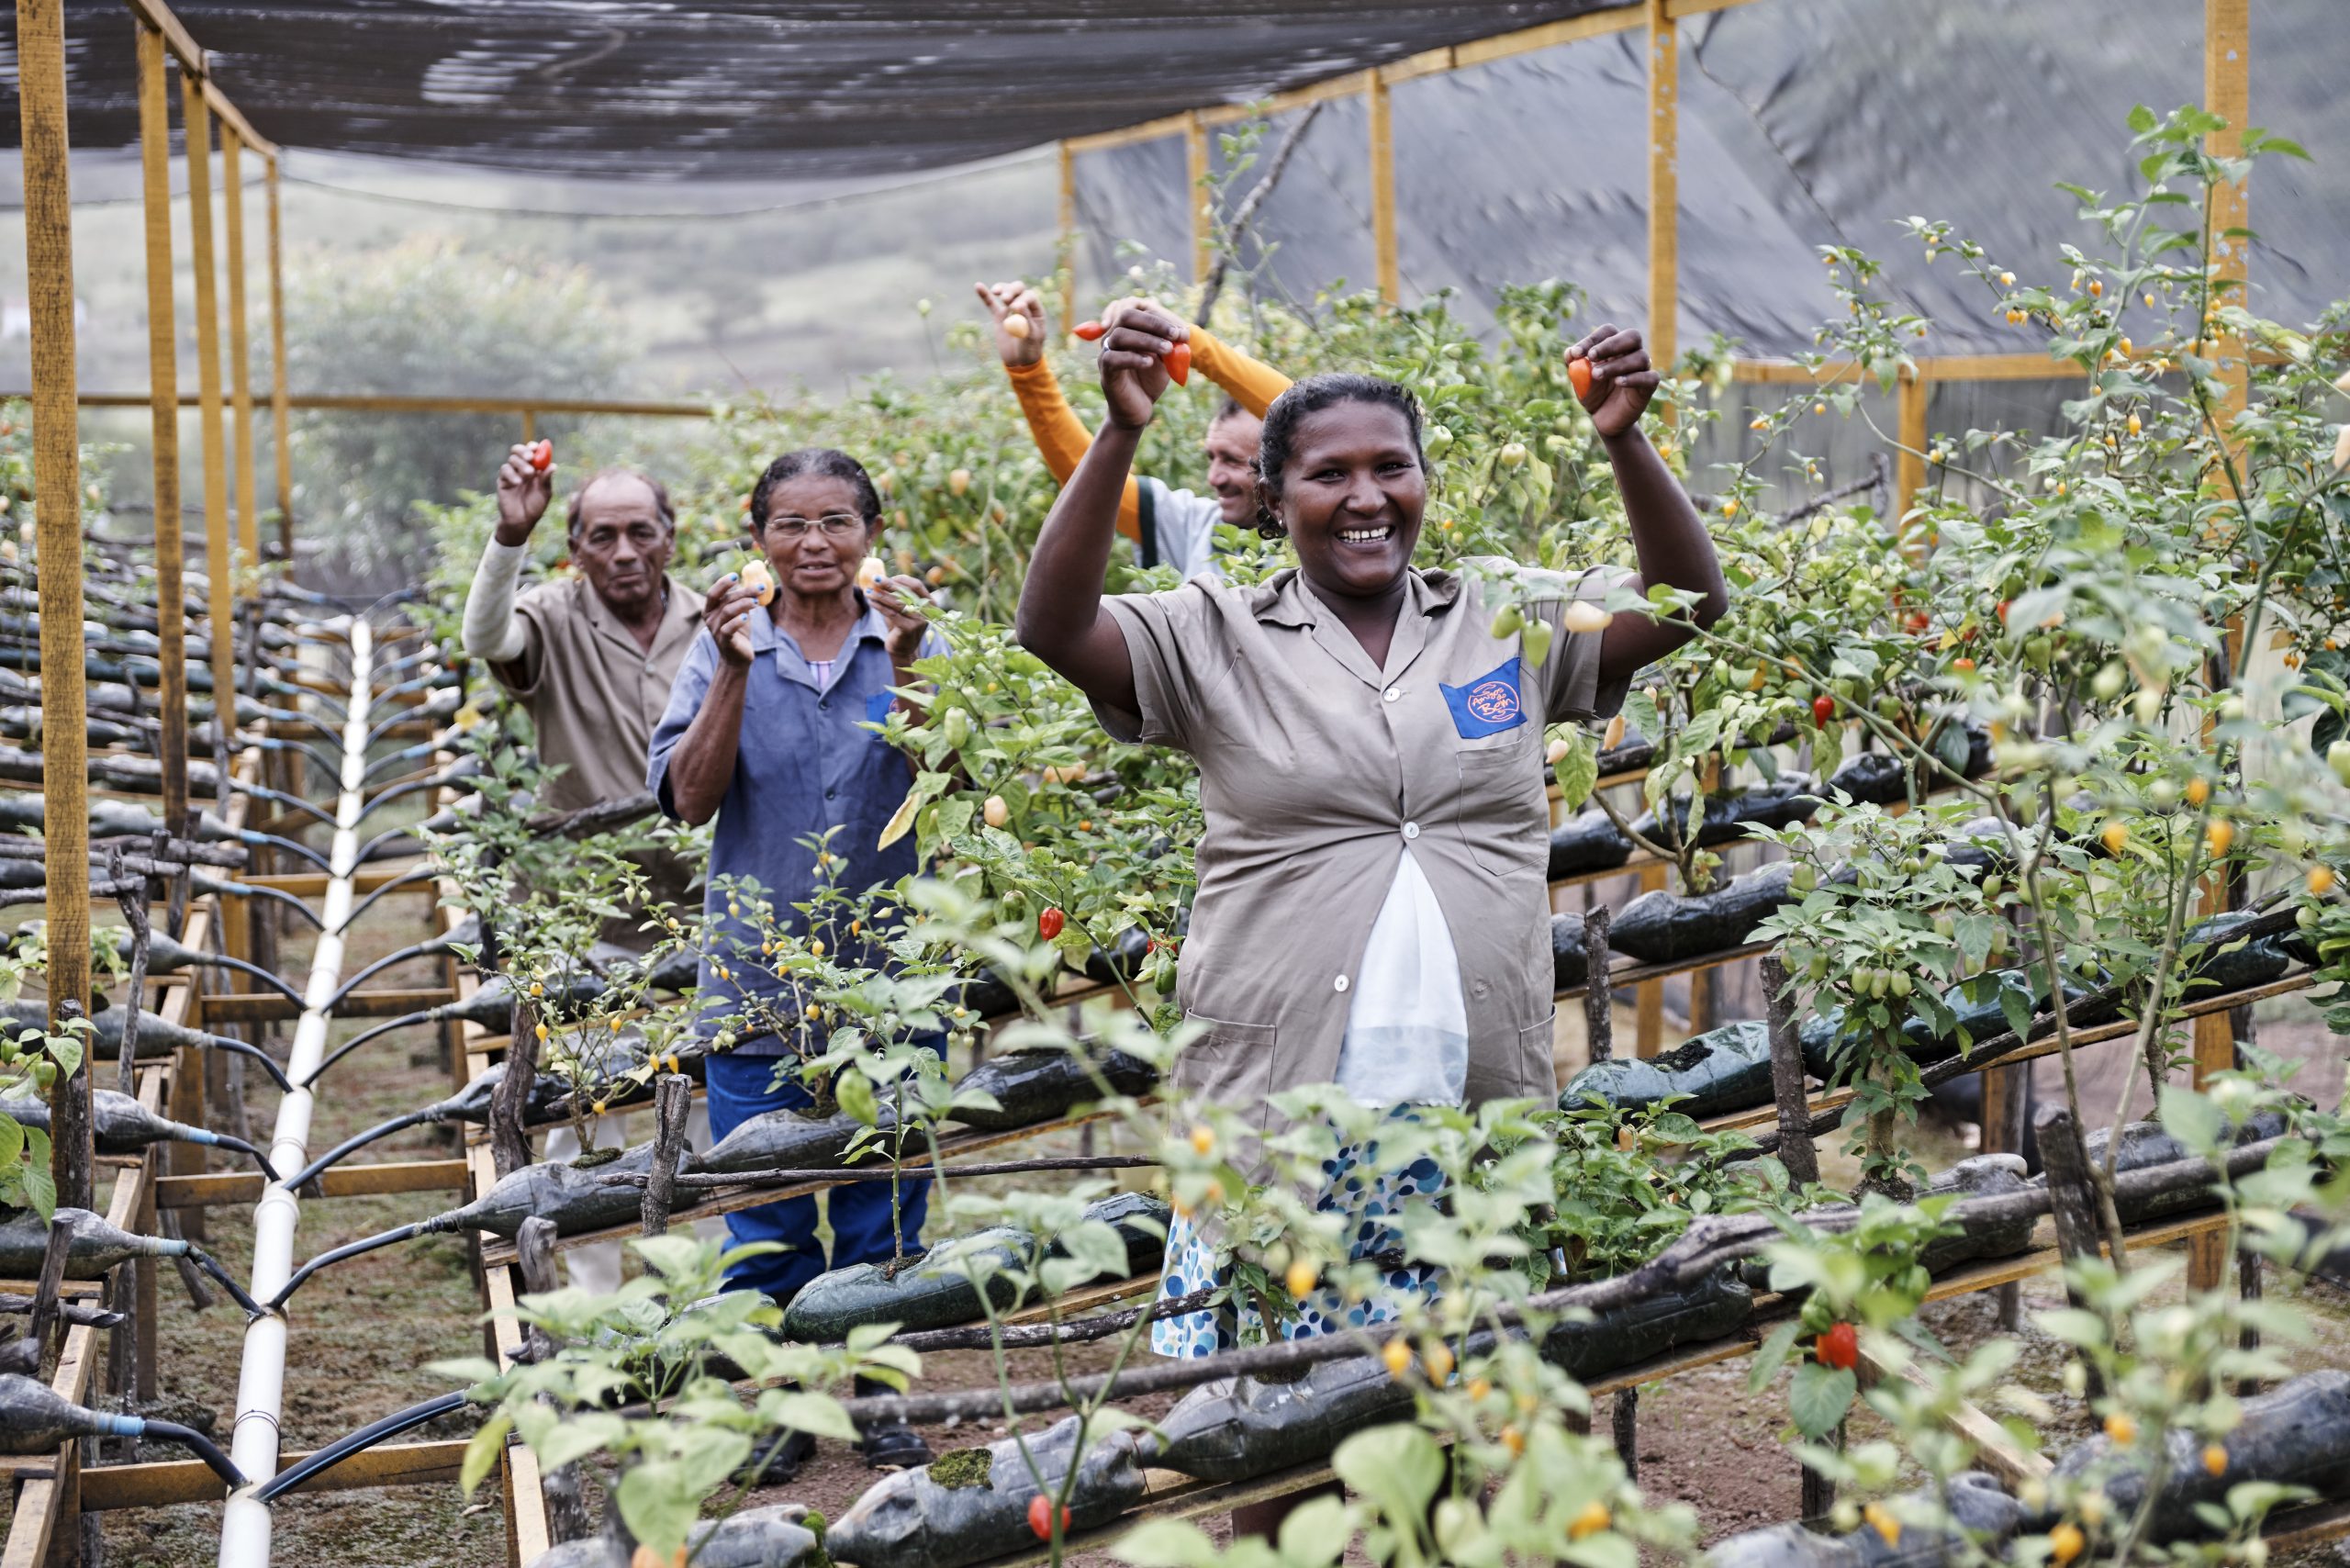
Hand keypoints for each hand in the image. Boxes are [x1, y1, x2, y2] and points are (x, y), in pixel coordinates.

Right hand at [494, 443, 553, 545]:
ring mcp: (511, 474)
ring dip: (521, 465)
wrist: (522, 521)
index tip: (537, 447)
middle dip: (524, 451)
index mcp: (534, 468)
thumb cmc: (535, 507)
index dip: (534, 447)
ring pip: (512, 459)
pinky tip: (518, 483)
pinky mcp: (502, 481)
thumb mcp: (545, 493)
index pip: (532, 452)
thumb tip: (553, 465)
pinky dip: (511, 474)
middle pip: (518, 451)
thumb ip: (547, 479)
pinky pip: (504, 471)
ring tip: (529, 475)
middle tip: (530, 456)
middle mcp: (521, 468)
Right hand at [703, 572, 760, 668]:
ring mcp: (715, 630)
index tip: (736, 575)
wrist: (738, 657)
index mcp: (710, 609)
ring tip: (756, 602)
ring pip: (727, 611)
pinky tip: (747, 617)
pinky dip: (737, 621)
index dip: (723, 583)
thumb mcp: (740, 612)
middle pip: (725, 600)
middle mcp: (710, 618)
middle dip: (743, 592)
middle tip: (760, 587)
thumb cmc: (739, 631)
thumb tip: (755, 581)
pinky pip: (728, 628)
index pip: (713, 592)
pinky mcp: (724, 641)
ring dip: (744, 604)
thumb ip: (743, 599)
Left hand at [867, 573, 933, 661]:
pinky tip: (871, 602)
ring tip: (868, 591)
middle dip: (889, 584)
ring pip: (897, 603)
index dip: (901, 579)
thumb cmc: (901, 625)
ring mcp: (919, 620)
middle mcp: (927, 611)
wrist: (903, 649)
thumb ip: (897, 595)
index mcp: (929, 603)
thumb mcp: (902, 608)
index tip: (886, 578)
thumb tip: (880, 579)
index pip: (916, 585)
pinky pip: (892, 614)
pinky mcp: (909, 629)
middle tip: (875, 578)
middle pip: (906, 592)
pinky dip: (880, 606)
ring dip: (881, 595)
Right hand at [975, 280, 1045, 368]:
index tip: (1015, 308)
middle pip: (1018, 290)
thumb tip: (1017, 304)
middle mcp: (1024, 306)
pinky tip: (977, 286)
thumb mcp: (1031, 336)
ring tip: (996, 292)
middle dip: (1011, 291)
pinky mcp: (999, 316)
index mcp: (1036, 310)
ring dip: (1001, 289)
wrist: (1019, 362)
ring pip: (1006, 292)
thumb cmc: (1030, 350)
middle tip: (1005, 299)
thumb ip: (1025, 320)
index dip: (1022, 299)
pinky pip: (991, 304)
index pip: (1029, 297)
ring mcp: (1010, 309)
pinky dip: (985, 295)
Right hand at [1096, 297, 1184, 431]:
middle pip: (1126, 316)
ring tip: (1168, 350)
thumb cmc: (1149, 381)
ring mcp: (1106, 354)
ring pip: (1120, 335)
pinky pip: (1113, 359)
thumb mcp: (1164, 360)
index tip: (1183, 332)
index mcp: (1128, 330)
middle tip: (1175, 335)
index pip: (1140, 312)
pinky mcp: (1105, 373)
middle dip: (1154, 323)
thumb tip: (1181, 334)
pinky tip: (1150, 363)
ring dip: (1147, 340)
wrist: (1137, 410)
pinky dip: (1133, 358)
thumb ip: (1169, 345)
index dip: (1162, 319)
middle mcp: (1113, 338)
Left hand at [1568, 325, 1660, 440]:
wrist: (1604, 418)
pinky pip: (1649, 377)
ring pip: (1639, 357)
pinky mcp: (1649, 386)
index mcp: (1615, 346)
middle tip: (1591, 356)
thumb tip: (1570, 354)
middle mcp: (1632, 353)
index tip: (1576, 354)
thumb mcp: (1579, 380)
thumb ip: (1575, 366)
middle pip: (1632, 336)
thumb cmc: (1593, 393)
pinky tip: (1618, 382)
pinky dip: (1633, 378)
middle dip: (1611, 344)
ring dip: (1616, 365)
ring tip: (1597, 375)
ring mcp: (1643, 369)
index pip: (1609, 332)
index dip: (1593, 339)